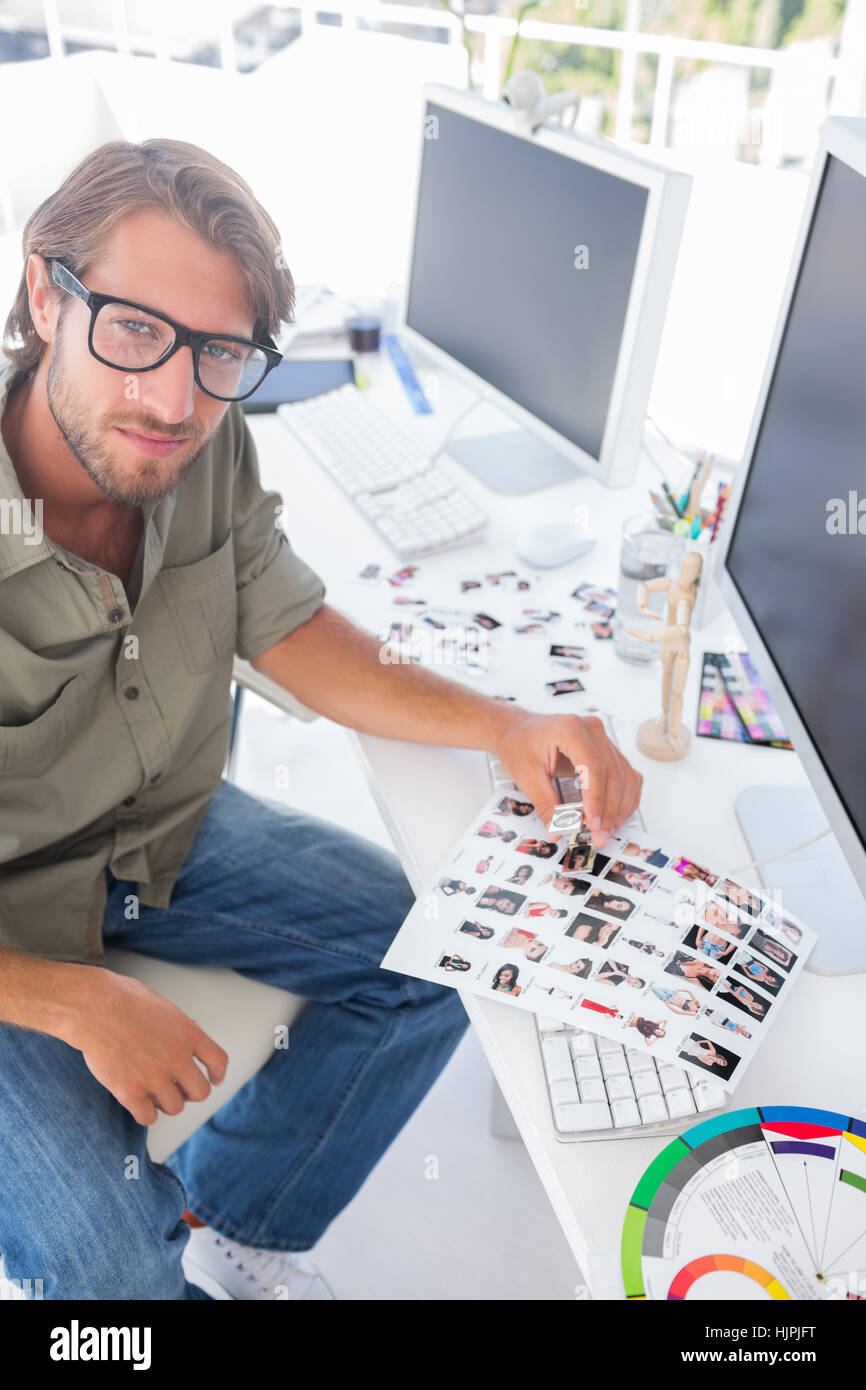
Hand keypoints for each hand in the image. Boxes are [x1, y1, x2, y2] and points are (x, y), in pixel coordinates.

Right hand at [68, 970, 228, 1126]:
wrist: (95, 1008)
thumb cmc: (124, 999)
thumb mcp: (164, 1008)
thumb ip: (178, 1030)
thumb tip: (184, 1043)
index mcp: (189, 1034)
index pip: (219, 1061)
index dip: (217, 1074)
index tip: (214, 1080)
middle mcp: (178, 1059)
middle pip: (201, 1092)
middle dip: (191, 1093)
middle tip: (179, 1090)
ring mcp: (156, 1078)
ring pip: (175, 1108)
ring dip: (166, 1103)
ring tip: (154, 1094)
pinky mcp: (131, 1093)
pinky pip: (148, 1118)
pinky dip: (145, 1113)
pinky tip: (138, 1103)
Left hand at [493, 711, 642, 846]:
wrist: (517, 730)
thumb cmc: (519, 744)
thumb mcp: (526, 776)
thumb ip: (546, 805)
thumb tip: (558, 831)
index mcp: (571, 729)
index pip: (594, 767)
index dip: (596, 799)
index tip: (593, 823)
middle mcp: (592, 730)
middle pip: (614, 774)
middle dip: (609, 810)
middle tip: (599, 835)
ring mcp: (603, 739)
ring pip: (626, 776)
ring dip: (620, 807)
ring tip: (606, 830)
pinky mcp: (607, 750)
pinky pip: (626, 775)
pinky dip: (624, 798)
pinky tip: (615, 816)